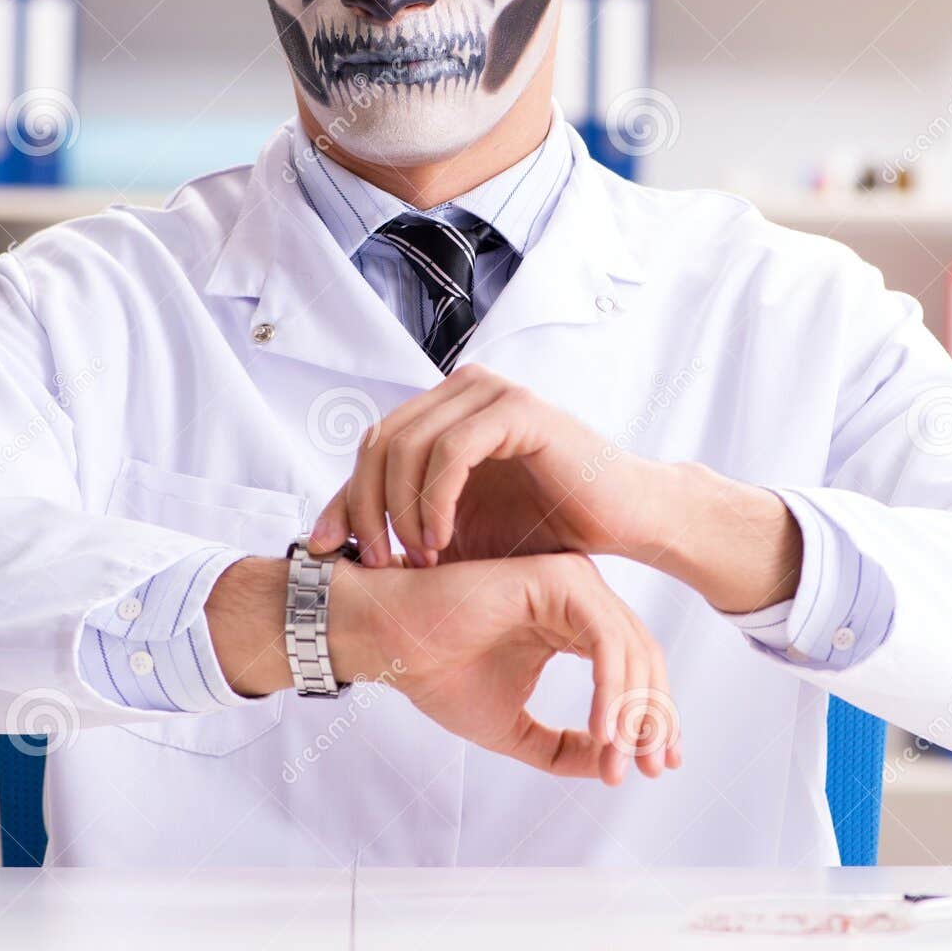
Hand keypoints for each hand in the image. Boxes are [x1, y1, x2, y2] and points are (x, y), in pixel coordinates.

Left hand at [308, 364, 804, 616]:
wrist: (626, 520)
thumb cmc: (545, 526)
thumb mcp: (457, 528)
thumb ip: (403, 521)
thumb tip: (326, 539)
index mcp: (446, 409)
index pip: (373, 445)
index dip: (344, 497)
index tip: (328, 550)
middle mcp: (464, 389)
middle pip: (380, 441)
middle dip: (366, 506)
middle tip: (377, 561)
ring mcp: (492, 393)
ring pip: (408, 444)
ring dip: (401, 509)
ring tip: (417, 556)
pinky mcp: (519, 410)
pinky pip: (451, 450)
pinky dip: (433, 499)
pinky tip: (441, 539)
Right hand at [330, 553, 680, 782]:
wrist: (390, 643)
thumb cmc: (440, 674)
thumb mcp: (513, 727)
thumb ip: (563, 747)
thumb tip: (611, 765)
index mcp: (574, 622)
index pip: (634, 668)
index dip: (652, 719)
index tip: (655, 769)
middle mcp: (581, 596)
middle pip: (645, 657)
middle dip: (654, 718)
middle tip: (651, 769)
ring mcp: (573, 581)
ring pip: (632, 648)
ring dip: (634, 711)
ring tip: (619, 760)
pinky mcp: (559, 579)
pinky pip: (606, 638)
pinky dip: (612, 688)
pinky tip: (603, 731)